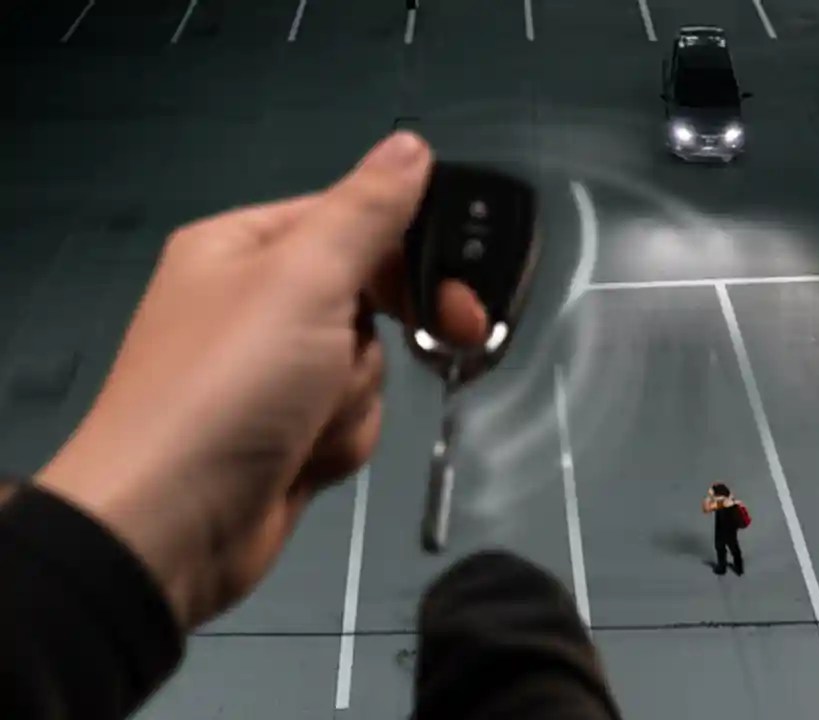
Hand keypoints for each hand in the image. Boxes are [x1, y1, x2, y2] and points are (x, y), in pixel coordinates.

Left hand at [35, 131, 486, 629]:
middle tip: (459, 335)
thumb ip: (367, 212)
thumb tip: (412, 144)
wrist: (173, 526)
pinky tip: (306, 459)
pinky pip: (350, 417)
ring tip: (311, 423)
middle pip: (371, 298)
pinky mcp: (287, 435)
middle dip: (386, 336)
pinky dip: (341, 439)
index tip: (463, 279)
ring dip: (356, 397)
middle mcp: (257, 304)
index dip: (411, 248)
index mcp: (245, 247)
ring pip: (368, 366)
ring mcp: (273, 376)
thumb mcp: (305, 279)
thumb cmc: (235, 384)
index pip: (352, 220)